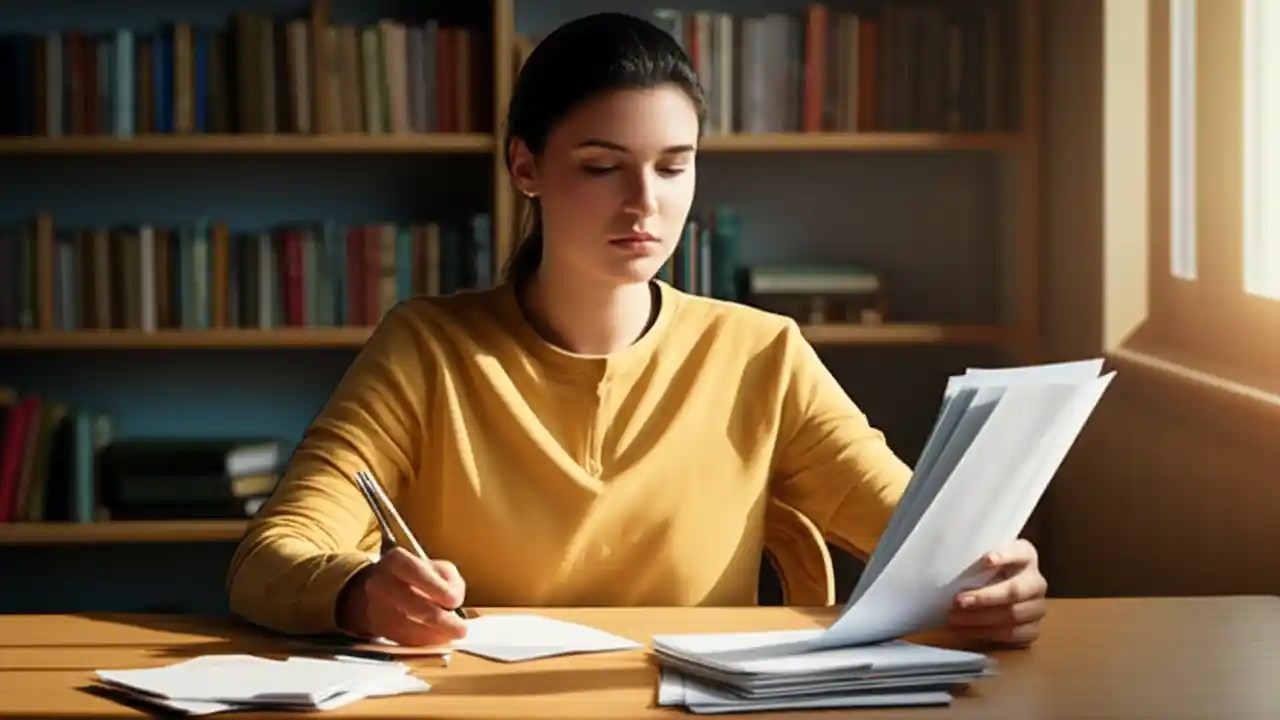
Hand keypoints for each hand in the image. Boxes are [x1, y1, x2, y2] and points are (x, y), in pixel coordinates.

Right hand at [336, 547, 467, 645]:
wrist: (380, 591)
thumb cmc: (417, 577)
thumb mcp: (437, 568)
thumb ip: (451, 580)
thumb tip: (454, 601)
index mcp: (396, 560)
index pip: (415, 571)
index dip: (436, 587)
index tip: (455, 601)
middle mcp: (380, 582)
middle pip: (410, 603)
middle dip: (439, 619)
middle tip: (460, 629)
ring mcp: (375, 606)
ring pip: (405, 625)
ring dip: (432, 634)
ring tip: (450, 636)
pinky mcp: (377, 627)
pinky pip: (401, 638)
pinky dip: (422, 641)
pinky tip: (436, 640)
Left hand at [947, 538, 1046, 647]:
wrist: (996, 593)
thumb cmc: (982, 572)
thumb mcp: (979, 559)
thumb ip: (973, 559)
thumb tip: (946, 561)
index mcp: (1025, 556)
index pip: (1019, 553)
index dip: (1005, 556)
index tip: (986, 560)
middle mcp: (1036, 582)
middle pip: (1015, 591)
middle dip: (984, 597)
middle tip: (958, 601)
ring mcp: (1037, 607)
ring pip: (1013, 615)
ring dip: (981, 619)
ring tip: (955, 618)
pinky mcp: (1033, 629)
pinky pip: (1013, 635)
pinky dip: (987, 634)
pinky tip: (967, 630)